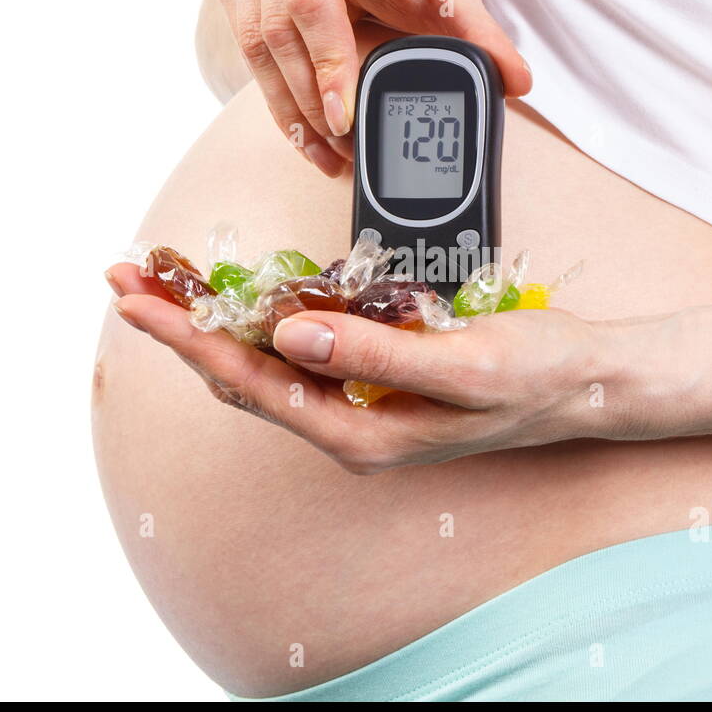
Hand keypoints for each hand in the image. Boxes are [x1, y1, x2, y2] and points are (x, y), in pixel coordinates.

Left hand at [106, 262, 608, 473]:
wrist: (583, 381)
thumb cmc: (533, 376)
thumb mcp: (461, 366)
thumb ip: (373, 356)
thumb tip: (288, 336)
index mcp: (359, 433)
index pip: (250, 383)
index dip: (187, 339)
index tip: (135, 301)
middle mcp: (348, 426)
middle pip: (241, 375)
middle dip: (181, 327)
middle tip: (127, 278)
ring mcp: (359, 405)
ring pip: (265, 364)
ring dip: (213, 322)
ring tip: (166, 282)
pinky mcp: (373, 379)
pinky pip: (301, 352)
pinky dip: (262, 320)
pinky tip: (248, 295)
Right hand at [214, 0, 530, 176]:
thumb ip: (477, 33)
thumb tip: (517, 80)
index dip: (327, 61)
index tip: (344, 115)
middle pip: (278, 25)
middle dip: (311, 99)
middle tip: (343, 145)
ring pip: (254, 43)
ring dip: (291, 108)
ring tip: (327, 151)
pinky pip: (242, 46)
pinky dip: (275, 97)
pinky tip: (303, 132)